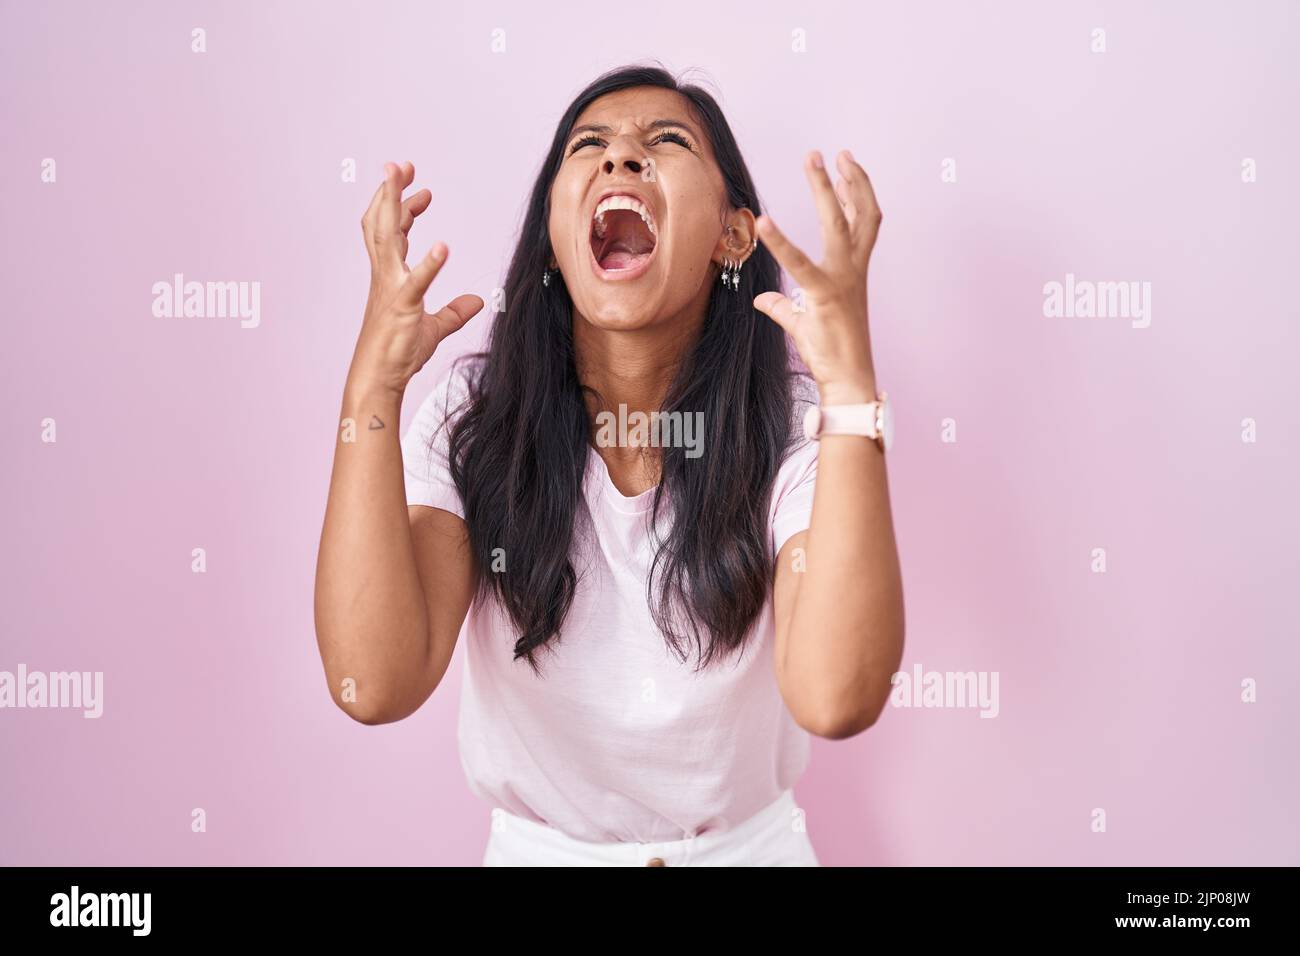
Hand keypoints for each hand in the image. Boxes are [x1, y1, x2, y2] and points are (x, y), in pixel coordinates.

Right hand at [350, 161, 483, 395]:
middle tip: (400, 164)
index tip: (421, 190)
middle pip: (381, 223)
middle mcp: (385, 276)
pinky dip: (429, 264)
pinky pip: (416, 282)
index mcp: (389, 276)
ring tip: (401, 177)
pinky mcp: (403, 308)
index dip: (402, 207)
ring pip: (385, 237)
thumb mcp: (434, 328)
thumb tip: (477, 302)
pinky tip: (443, 247)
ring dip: (393, 205)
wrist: (378, 379)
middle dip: (389, 191)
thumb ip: (454, 312)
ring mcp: (391, 289)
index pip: (392, 232)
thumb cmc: (398, 354)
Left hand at [752, 150, 881, 404]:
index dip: (856, 193)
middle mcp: (853, 270)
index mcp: (853, 272)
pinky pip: (800, 263)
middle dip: (846, 179)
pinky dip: (780, 242)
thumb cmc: (830, 352)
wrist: (847, 379)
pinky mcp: (825, 295)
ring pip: (840, 225)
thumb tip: (763, 298)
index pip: (863, 223)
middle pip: (857, 214)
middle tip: (831, 152)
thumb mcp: (802, 323)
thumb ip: (783, 306)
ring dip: (826, 190)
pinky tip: (764, 220)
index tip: (845, 169)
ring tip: (815, 160)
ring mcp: (842, 280)